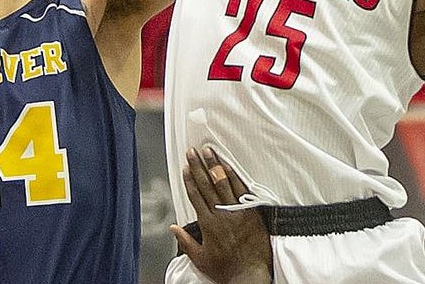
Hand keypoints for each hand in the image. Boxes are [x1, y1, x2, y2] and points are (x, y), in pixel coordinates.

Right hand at [170, 147, 271, 283]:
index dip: (189, 179)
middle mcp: (221, 214)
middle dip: (198, 166)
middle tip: (192, 151)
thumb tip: (173, 227)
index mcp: (207, 224)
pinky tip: (228, 166)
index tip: (185, 167)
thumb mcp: (200, 258)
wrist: (249, 274)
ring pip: (224, 183)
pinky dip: (234, 176)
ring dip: (215, 166)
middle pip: (207, 185)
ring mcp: (237, 211)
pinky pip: (242, 190)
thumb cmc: (225, 269)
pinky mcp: (251, 212)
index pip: (195, 195)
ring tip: (208, 151)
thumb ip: (186, 240)